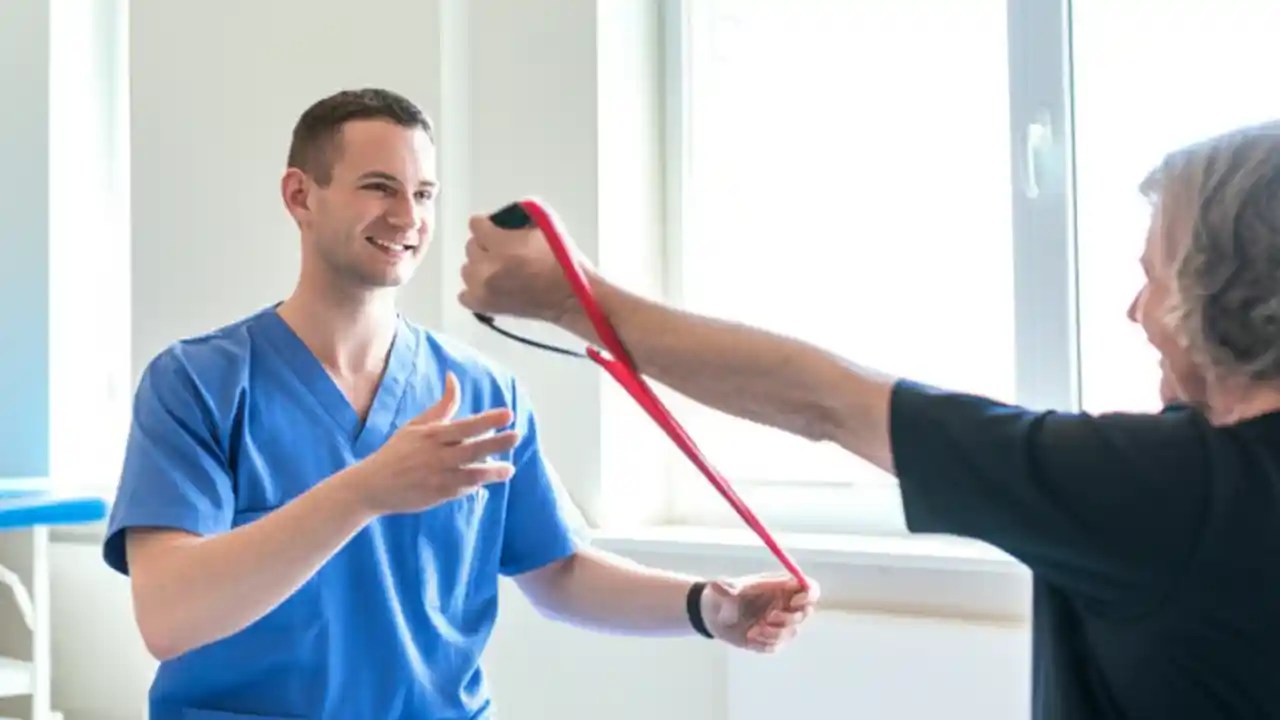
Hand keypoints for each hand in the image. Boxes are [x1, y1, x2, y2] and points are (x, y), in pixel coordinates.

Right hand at [347, 373, 519, 515]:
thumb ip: (442, 405)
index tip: (508, 414)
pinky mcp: (438, 495)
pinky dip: (476, 485)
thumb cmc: (397, 451)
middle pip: (472, 449)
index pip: (465, 426)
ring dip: (493, 471)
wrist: (372, 486)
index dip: (488, 420)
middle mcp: (437, 456)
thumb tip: (453, 376)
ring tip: (510, 469)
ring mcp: (439, 477)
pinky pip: (463, 490)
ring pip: (472, 474)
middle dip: (496, 443)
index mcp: (432, 435)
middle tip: (517, 435)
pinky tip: (489, 480)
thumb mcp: (417, 425)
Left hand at [458, 212, 586, 325]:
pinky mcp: (484, 306)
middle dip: (486, 246)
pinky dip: (475, 290)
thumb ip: (522, 216)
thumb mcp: (547, 226)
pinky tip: (490, 286)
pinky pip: (465, 295)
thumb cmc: (564, 263)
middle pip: (471, 246)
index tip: (496, 228)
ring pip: (467, 269)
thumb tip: (507, 217)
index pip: (476, 224)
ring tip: (499, 270)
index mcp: (502, 245)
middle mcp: (487, 267)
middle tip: (504, 251)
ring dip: (480, 267)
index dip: (488, 225)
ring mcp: (483, 288)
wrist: (571, 297)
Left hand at [701, 574, 819, 652]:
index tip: (793, 602)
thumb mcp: (721, 589)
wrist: (711, 616)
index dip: (808, 595)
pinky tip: (750, 637)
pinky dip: (765, 644)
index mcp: (780, 586)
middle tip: (769, 617)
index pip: (808, 588)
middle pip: (806, 612)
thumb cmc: (720, 595)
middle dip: (788, 618)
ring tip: (753, 630)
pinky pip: (778, 645)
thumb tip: (731, 591)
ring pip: (792, 632)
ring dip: (774, 633)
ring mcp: (779, 623)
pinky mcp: (771, 639)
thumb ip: (727, 590)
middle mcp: (784, 604)